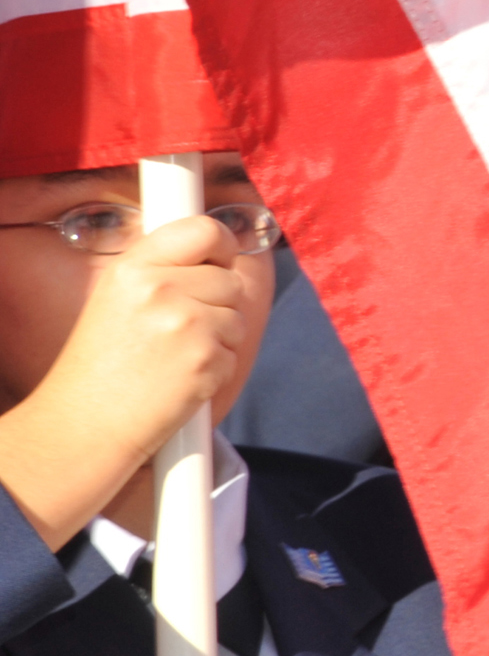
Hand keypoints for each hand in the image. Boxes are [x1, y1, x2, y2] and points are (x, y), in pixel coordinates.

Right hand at [0, 217, 257, 550]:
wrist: (84, 426)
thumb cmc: (100, 366)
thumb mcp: (116, 299)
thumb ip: (162, 271)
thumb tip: (215, 251)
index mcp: (134, 268)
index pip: (203, 230)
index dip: (221, 243)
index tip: (220, 258)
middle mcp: (161, 290)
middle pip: (229, 278)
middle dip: (216, 303)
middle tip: (177, 331)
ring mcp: (187, 325)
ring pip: (237, 316)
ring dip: (217, 338)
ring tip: (172, 357)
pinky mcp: (206, 361)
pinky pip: (234, 353)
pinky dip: (214, 369)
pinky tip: (178, 380)